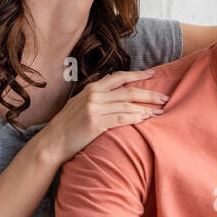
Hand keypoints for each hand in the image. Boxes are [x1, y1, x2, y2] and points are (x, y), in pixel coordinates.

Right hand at [35, 67, 168, 164]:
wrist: (52, 142)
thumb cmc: (68, 126)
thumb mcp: (80, 105)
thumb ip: (97, 98)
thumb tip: (117, 95)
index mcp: (91, 89)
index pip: (119, 77)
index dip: (137, 75)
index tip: (153, 74)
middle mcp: (93, 95)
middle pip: (128, 91)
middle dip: (149, 93)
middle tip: (164, 97)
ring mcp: (94, 108)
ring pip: (128, 104)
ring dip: (146, 107)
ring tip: (160, 111)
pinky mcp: (95, 123)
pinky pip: (121, 118)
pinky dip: (136, 118)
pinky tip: (146, 118)